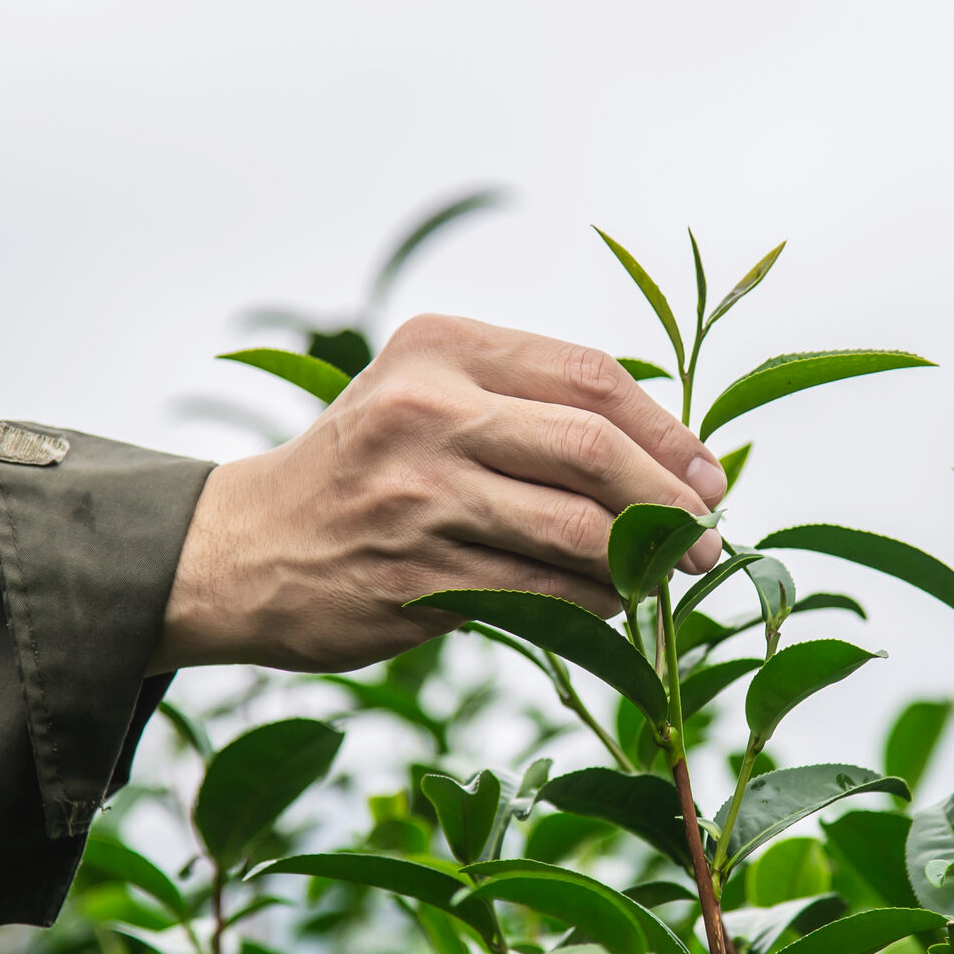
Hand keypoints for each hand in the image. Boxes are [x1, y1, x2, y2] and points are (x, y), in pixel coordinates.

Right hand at [149, 314, 727, 673]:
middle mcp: (428, 411)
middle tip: (707, 535)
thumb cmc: (365, 468)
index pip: (592, 377)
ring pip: (576, 530)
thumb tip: (669, 453)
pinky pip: (541, 594)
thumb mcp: (428, 395)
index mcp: (441, 348)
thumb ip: (529, 403)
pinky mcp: (415, 577)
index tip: (709, 475)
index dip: (668, 433)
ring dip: (641, 562)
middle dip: (670, 500)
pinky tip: (610, 606)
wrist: (244, 548)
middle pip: (594, 449)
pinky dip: (594, 604)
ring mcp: (419, 497)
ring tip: (669, 575)